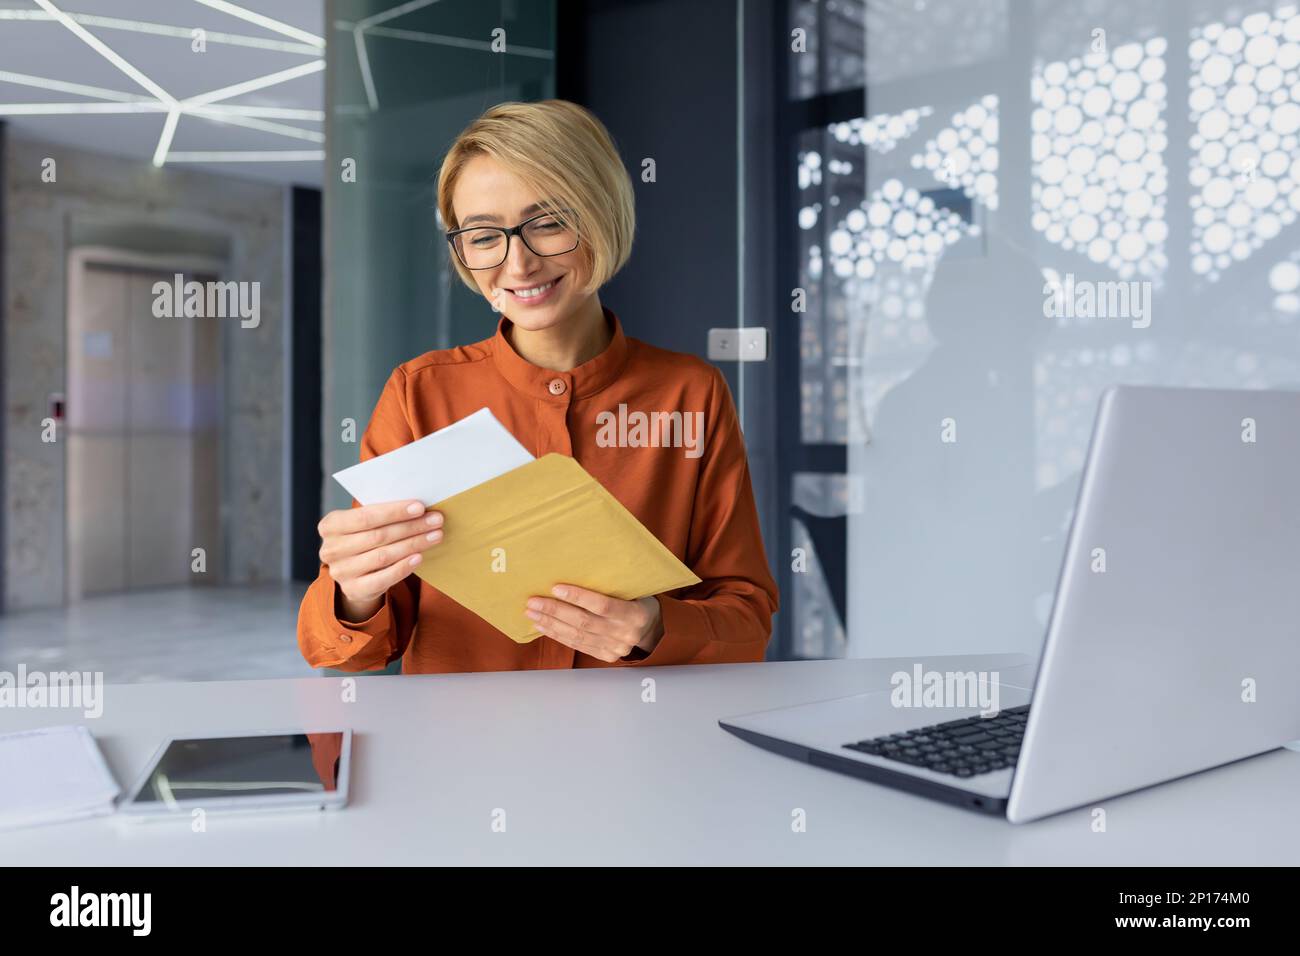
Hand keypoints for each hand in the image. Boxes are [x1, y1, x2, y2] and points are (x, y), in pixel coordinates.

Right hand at [317, 500, 443, 620]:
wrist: (356, 574)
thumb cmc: (366, 539)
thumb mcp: (366, 524)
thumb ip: (383, 515)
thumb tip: (419, 507)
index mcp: (330, 525)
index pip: (365, 516)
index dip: (394, 512)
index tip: (420, 507)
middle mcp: (331, 549)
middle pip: (377, 536)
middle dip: (410, 527)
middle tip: (435, 521)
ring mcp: (340, 572)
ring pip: (383, 556)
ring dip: (413, 544)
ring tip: (435, 536)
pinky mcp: (353, 590)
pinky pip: (383, 578)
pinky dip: (403, 567)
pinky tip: (419, 557)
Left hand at [525, 585, 663, 662]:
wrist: (651, 629)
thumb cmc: (638, 601)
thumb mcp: (634, 590)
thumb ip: (613, 584)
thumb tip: (577, 565)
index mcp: (635, 614)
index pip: (603, 605)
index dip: (578, 597)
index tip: (556, 588)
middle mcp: (624, 633)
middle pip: (584, 622)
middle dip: (555, 611)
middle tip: (533, 601)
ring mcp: (614, 648)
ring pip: (577, 635)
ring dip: (551, 624)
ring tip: (532, 612)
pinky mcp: (605, 656)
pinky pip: (577, 645)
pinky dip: (557, 635)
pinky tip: (543, 626)